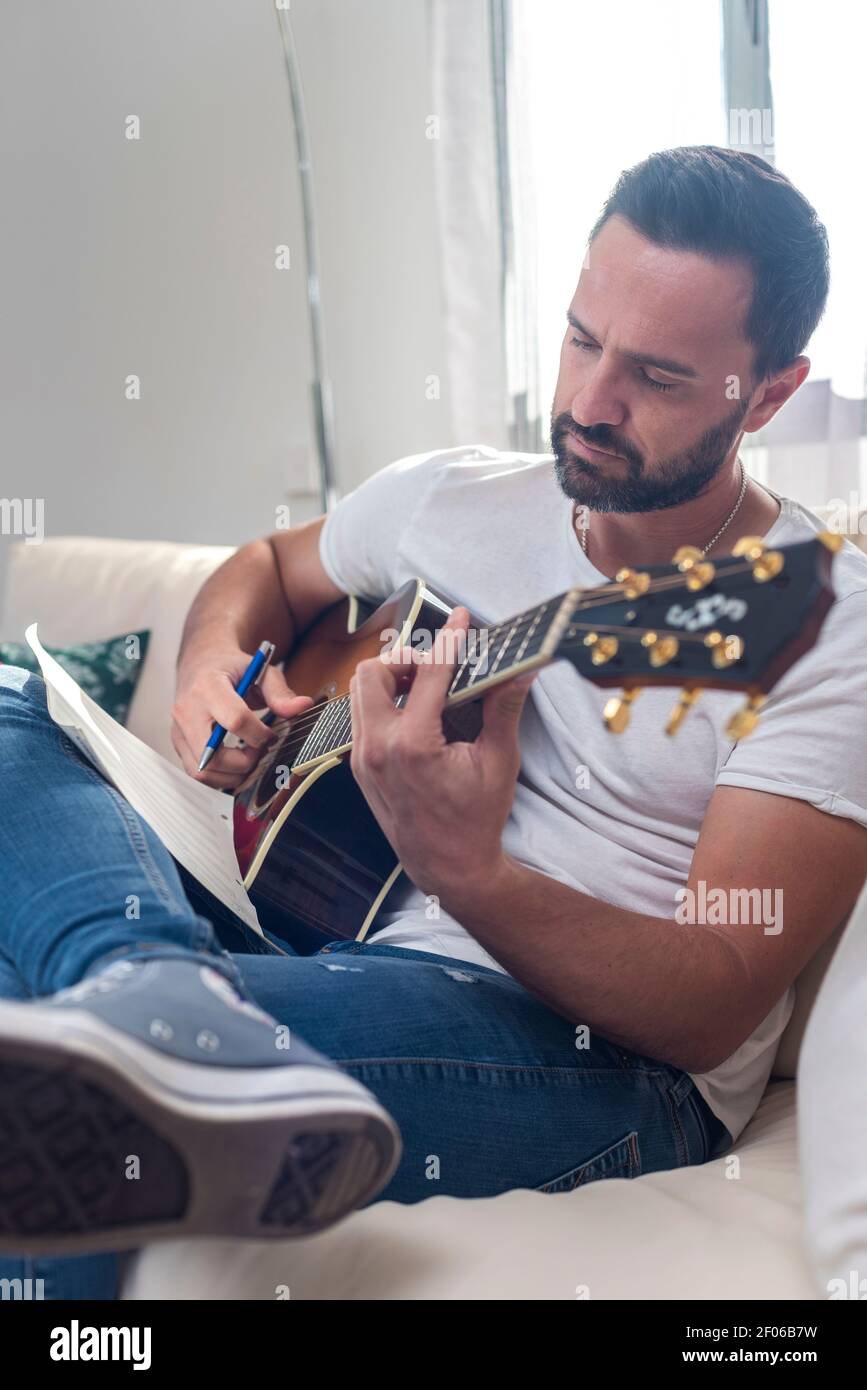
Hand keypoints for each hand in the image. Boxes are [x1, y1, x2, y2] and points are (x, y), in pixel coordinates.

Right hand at [172, 644, 312, 788]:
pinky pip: (198, 773)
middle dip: (244, 762)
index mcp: (207, 686)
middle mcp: (186, 710)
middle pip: (213, 755)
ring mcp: (178, 730)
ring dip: (233, 775)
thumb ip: (280, 692)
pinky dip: (221, 777)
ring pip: (202, 771)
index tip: (271, 734)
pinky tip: (236, 763)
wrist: (201, 664)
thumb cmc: (231, 668)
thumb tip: (303, 706)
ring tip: (249, 758)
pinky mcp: (179, 744)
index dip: (260, 734)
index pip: (235, 720)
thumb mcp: (260, 671)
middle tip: (260, 751)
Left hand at [348, 607, 535, 903]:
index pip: (428, 672)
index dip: (449, 638)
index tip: (462, 617)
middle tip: (436, 662)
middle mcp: (379, 748)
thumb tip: (523, 670)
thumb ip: (504, 710)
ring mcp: (363, 758)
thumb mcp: (499, 762)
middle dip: (405, 657)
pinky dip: (384, 702)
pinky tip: (414, 710)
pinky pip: (361, 717)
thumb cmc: (477, 819)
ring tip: (426, 683)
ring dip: (391, 678)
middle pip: (374, 671)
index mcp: (414, 745)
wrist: (448, 867)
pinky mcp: (360, 767)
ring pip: (361, 692)